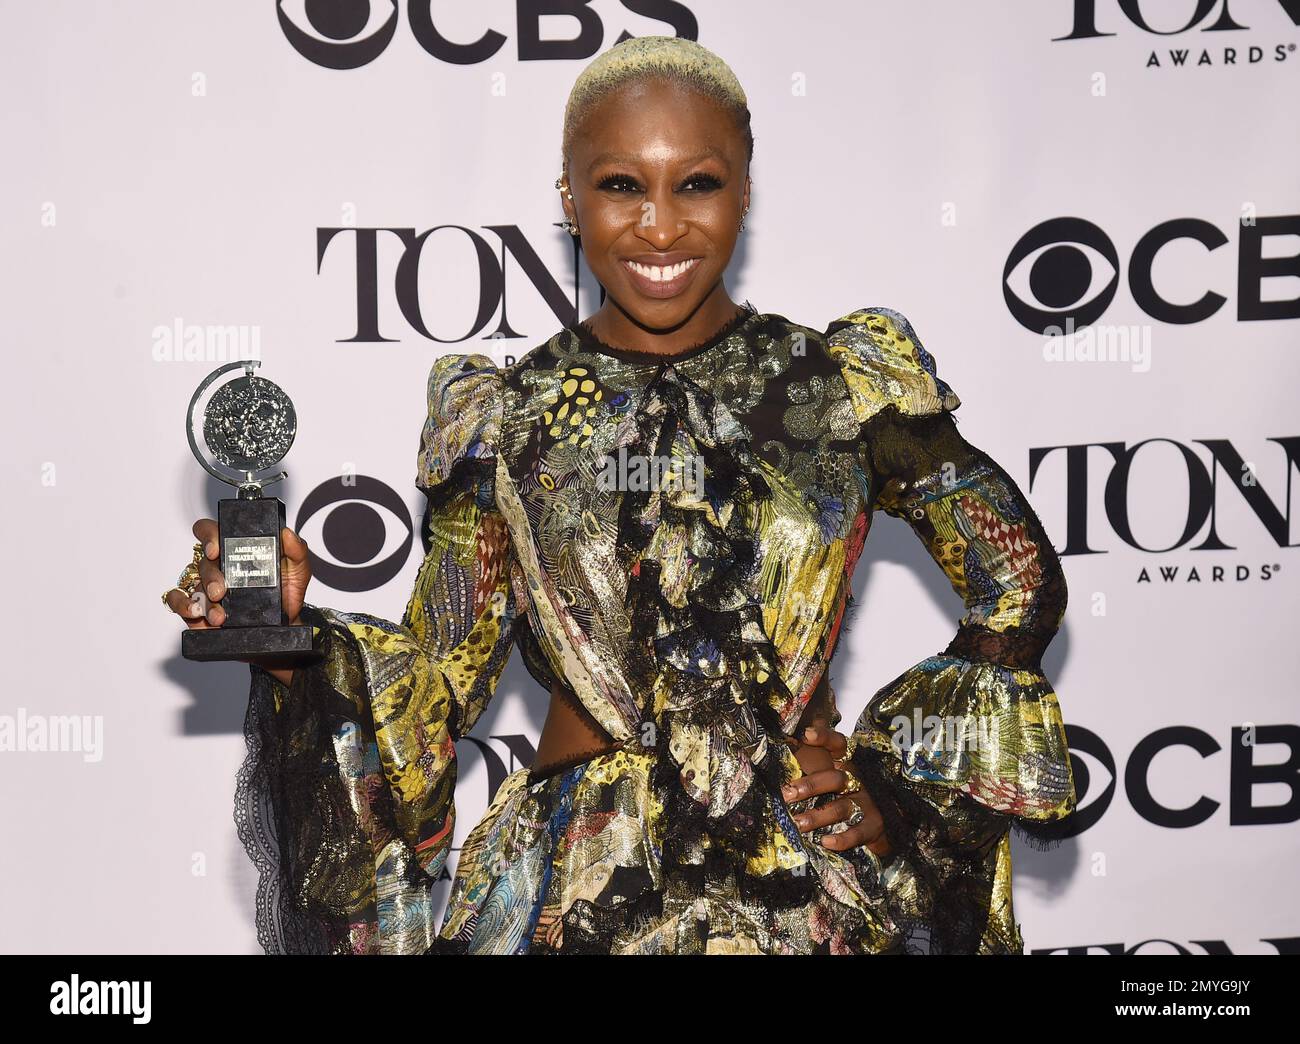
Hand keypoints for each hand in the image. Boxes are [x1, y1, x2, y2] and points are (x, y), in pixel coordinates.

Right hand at [166, 518, 311, 684]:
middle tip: (221, 591)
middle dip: (210, 576)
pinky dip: (181, 604)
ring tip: (219, 615)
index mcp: (236, 551)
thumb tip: (287, 534)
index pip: (212, 532)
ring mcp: (205, 587)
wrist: (285, 627)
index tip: (216, 548)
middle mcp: (218, 566)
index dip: (208, 534)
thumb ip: (297, 551)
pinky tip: (196, 613)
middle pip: (202, 561)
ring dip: (202, 599)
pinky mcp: (199, 607)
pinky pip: (177, 600)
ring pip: (193, 584)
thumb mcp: (298, 571)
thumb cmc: (287, 594)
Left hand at [784, 721, 892, 858]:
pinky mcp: (874, 826)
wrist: (884, 826)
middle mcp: (857, 781)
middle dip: (810, 785)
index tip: (806, 734)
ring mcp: (867, 804)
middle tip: (787, 794)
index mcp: (846, 765)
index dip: (824, 737)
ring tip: (797, 824)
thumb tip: (783, 751)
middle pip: (835, 778)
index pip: (838, 744)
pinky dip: (842, 839)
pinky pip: (857, 833)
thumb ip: (812, 765)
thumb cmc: (847, 799)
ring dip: (816, 816)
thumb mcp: (832, 779)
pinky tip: (825, 842)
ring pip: (840, 808)